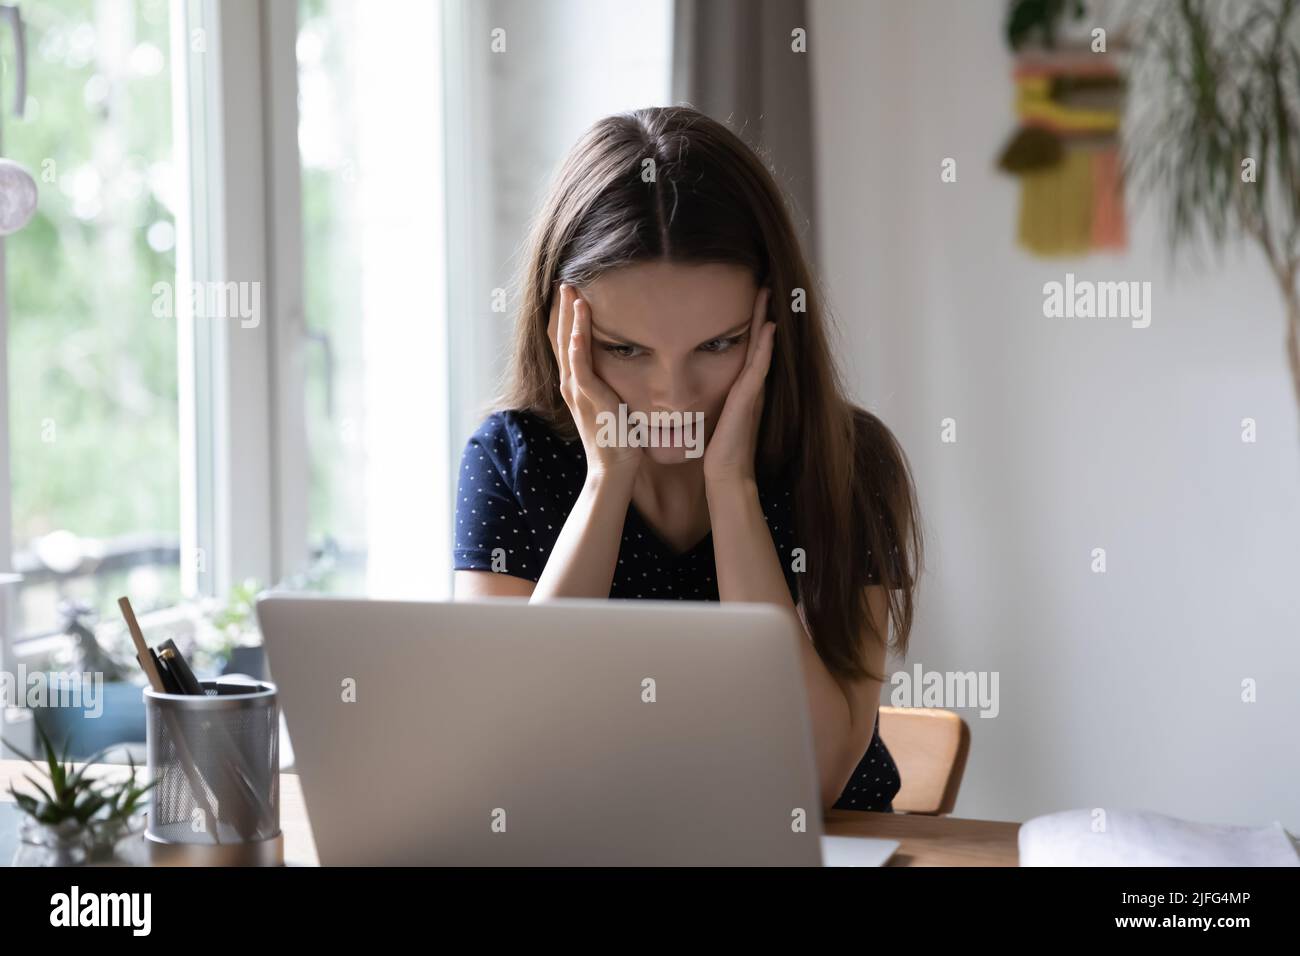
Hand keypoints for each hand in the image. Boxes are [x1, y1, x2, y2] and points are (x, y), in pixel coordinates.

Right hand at [547, 282, 642, 480]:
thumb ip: (613, 383)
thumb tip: (630, 363)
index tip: (569, 292)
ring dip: (568, 317)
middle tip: (564, 281)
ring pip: (568, 346)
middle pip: (561, 338)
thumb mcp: (614, 402)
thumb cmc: (618, 438)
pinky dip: (577, 345)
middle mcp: (571, 384)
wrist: (614, 469)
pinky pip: (580, 367)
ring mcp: (577, 391)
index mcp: (576, 383)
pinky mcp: (589, 399)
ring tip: (570, 291)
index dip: (564, 317)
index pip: (566, 343)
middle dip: (562, 309)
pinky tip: (578, 326)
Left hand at [702, 286, 774, 485]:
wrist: (726, 474)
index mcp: (741, 387)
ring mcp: (752, 392)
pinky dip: (765, 347)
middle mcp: (750, 385)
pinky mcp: (749, 400)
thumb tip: (690, 386)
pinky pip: (759, 367)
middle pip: (759, 340)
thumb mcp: (712, 415)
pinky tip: (768, 327)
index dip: (751, 321)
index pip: (747, 346)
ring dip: (766, 319)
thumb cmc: (716, 449)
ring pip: (762, 347)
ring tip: (769, 293)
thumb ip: (710, 398)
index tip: (751, 295)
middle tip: (767, 283)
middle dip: (762, 312)